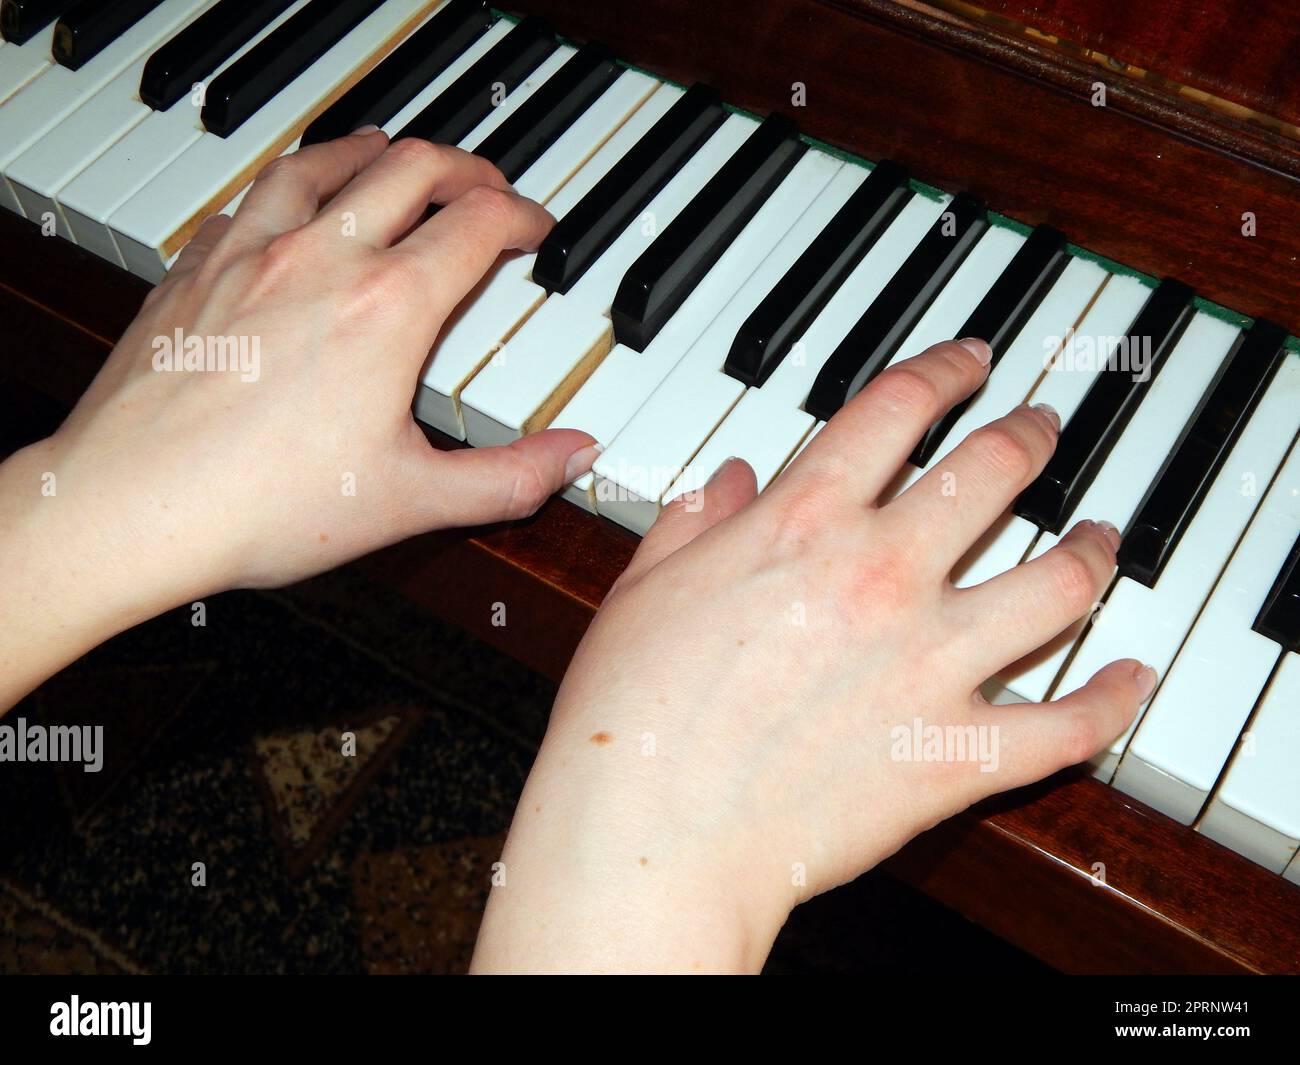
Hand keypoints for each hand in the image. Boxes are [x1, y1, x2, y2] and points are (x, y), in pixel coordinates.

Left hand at [0, 133, 596, 705]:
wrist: (132, 506)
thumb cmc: (263, 504)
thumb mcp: (411, 501)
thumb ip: (507, 479)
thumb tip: (572, 457)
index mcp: (387, 307)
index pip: (477, 225)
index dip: (521, 217)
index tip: (533, 229)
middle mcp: (321, 259)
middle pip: (410, 170)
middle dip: (463, 168)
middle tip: (484, 184)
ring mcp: (249, 253)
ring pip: (322, 163)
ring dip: (372, 152)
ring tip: (392, 155)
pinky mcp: (194, 268)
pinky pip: (249, 198)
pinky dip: (288, 186)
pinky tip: (290, 205)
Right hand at [473, 338, 1154, 972]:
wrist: (651, 833)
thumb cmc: (631, 713)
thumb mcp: (646, 588)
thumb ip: (696, 521)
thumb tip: (731, 481)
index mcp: (804, 522)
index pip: (899, 407)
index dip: (945, 369)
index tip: (967, 363)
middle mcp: (882, 575)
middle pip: (997, 470)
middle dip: (1031, 434)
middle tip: (1040, 429)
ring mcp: (932, 663)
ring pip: (1060, 583)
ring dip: (1093, 552)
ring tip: (1100, 540)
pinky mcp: (957, 753)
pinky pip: (1067, 726)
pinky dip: (1110, 701)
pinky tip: (1128, 679)